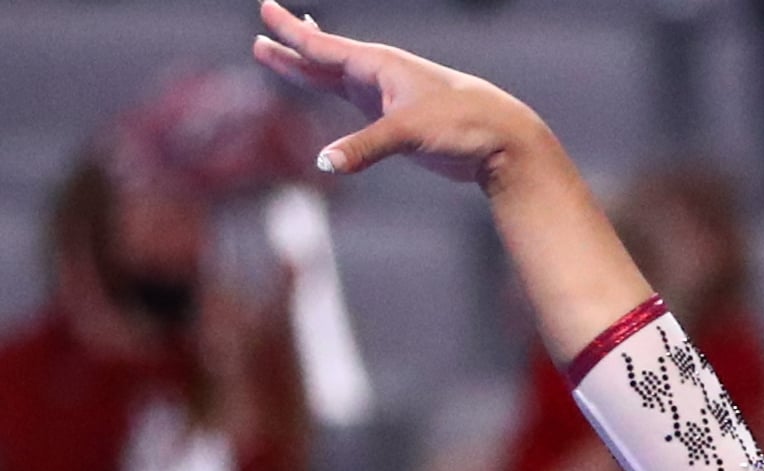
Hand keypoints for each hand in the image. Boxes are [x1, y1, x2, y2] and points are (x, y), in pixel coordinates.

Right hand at [257, 2, 565, 192]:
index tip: (265, 9)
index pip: (323, 46)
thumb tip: (325, 163)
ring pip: (335, 78)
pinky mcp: (395, 119)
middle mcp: (380, 74)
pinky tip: (322, 89)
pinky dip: (332, 93)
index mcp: (380, 65)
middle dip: (291, 46)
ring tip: (275, 55)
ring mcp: (386, 95)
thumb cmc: (462, 123)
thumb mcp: (408, 133)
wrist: (502, 138)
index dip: (291, 31)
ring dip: (305, 69)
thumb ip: (364, 147)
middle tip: (261, 32)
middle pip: (323, 57)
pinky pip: (352, 101)